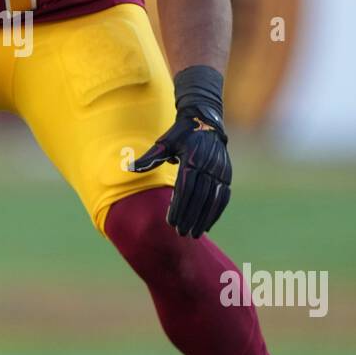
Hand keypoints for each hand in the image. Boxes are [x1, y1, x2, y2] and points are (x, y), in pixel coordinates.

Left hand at [131, 108, 231, 238]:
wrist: (205, 120)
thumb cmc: (181, 134)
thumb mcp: (164, 143)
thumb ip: (149, 159)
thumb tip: (128, 168)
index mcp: (192, 158)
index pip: (185, 188)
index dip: (179, 207)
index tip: (171, 222)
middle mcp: (209, 165)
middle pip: (199, 197)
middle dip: (190, 217)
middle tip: (181, 233)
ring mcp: (221, 170)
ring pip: (213, 200)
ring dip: (204, 219)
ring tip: (194, 234)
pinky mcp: (227, 175)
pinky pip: (223, 197)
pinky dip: (216, 212)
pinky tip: (207, 225)